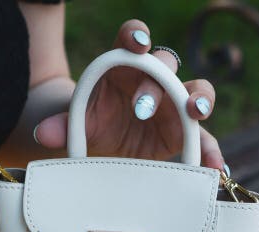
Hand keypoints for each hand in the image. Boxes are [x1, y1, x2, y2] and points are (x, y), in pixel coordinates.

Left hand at [34, 19, 225, 171]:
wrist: (103, 151)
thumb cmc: (91, 126)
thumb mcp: (75, 125)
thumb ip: (62, 125)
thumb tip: (43, 134)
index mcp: (123, 66)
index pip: (132, 41)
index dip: (137, 37)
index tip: (137, 45)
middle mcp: (153, 79)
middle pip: (165, 67)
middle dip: (157, 83)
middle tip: (140, 110)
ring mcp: (173, 104)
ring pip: (196, 91)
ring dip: (199, 98)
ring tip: (195, 112)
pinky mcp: (184, 131)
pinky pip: (204, 138)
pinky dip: (211, 151)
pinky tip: (215, 166)